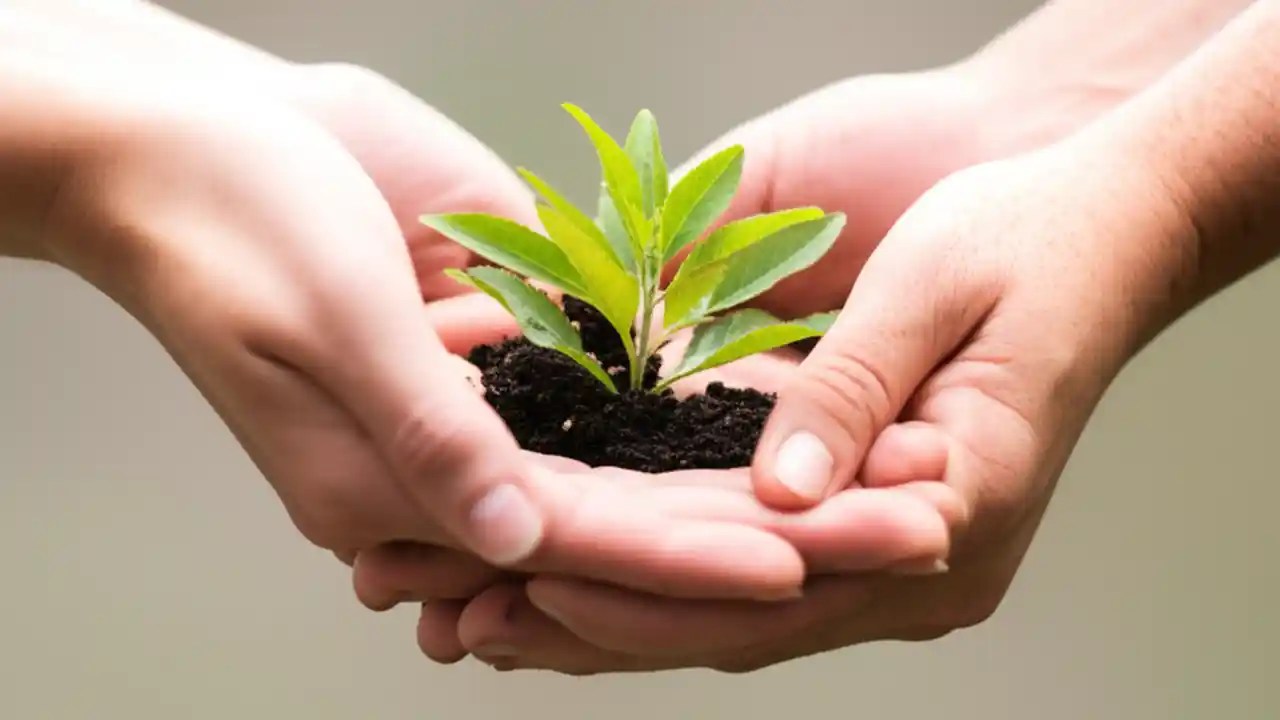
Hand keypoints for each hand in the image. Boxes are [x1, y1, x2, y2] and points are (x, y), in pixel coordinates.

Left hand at [420, 121, 1196, 670]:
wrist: (1108, 236)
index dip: (647, 593)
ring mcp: (905, 564)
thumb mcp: (939, 292)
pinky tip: (584, 576)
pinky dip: (665, 585)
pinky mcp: (877, 536)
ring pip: (737, 617)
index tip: (531, 583)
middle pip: (740, 625)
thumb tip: (776, 495)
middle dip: (602, 629)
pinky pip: (755, 581)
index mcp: (956, 517)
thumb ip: (855, 394)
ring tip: (494, 616)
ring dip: (618, 619)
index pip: (775, 587)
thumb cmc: (1033, 244)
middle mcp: (928, 569)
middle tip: (472, 624)